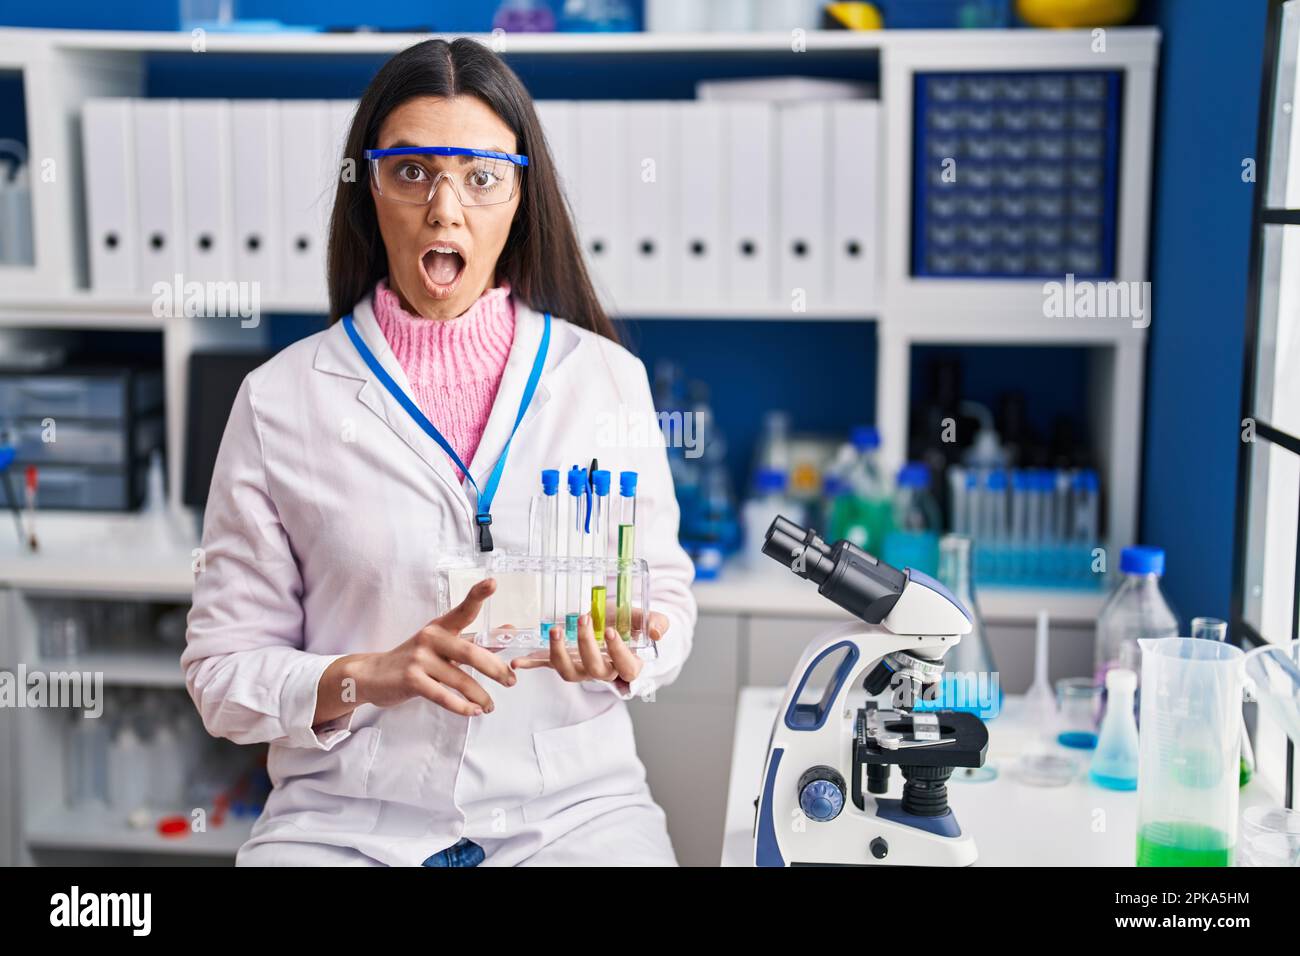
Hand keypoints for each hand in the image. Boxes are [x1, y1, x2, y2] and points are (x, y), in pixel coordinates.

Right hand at [316, 578, 516, 721]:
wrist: (373, 675)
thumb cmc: (415, 659)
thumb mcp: (442, 645)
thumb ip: (474, 641)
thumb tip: (508, 632)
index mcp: (441, 626)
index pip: (463, 610)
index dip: (478, 595)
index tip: (493, 583)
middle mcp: (431, 638)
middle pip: (470, 653)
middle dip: (495, 669)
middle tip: (511, 681)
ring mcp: (419, 658)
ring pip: (460, 680)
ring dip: (480, 696)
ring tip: (490, 706)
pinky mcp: (411, 680)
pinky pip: (443, 696)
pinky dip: (462, 707)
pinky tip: (473, 711)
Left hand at [510, 608, 668, 693]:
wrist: (614, 627)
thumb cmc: (630, 625)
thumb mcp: (644, 620)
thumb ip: (656, 622)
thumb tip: (657, 631)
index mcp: (626, 664)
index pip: (626, 667)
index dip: (618, 653)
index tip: (609, 632)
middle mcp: (602, 671)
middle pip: (594, 669)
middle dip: (586, 646)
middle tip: (582, 619)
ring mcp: (581, 668)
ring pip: (569, 672)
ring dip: (559, 654)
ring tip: (555, 632)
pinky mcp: (563, 661)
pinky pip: (546, 666)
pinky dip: (531, 664)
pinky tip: (518, 661)